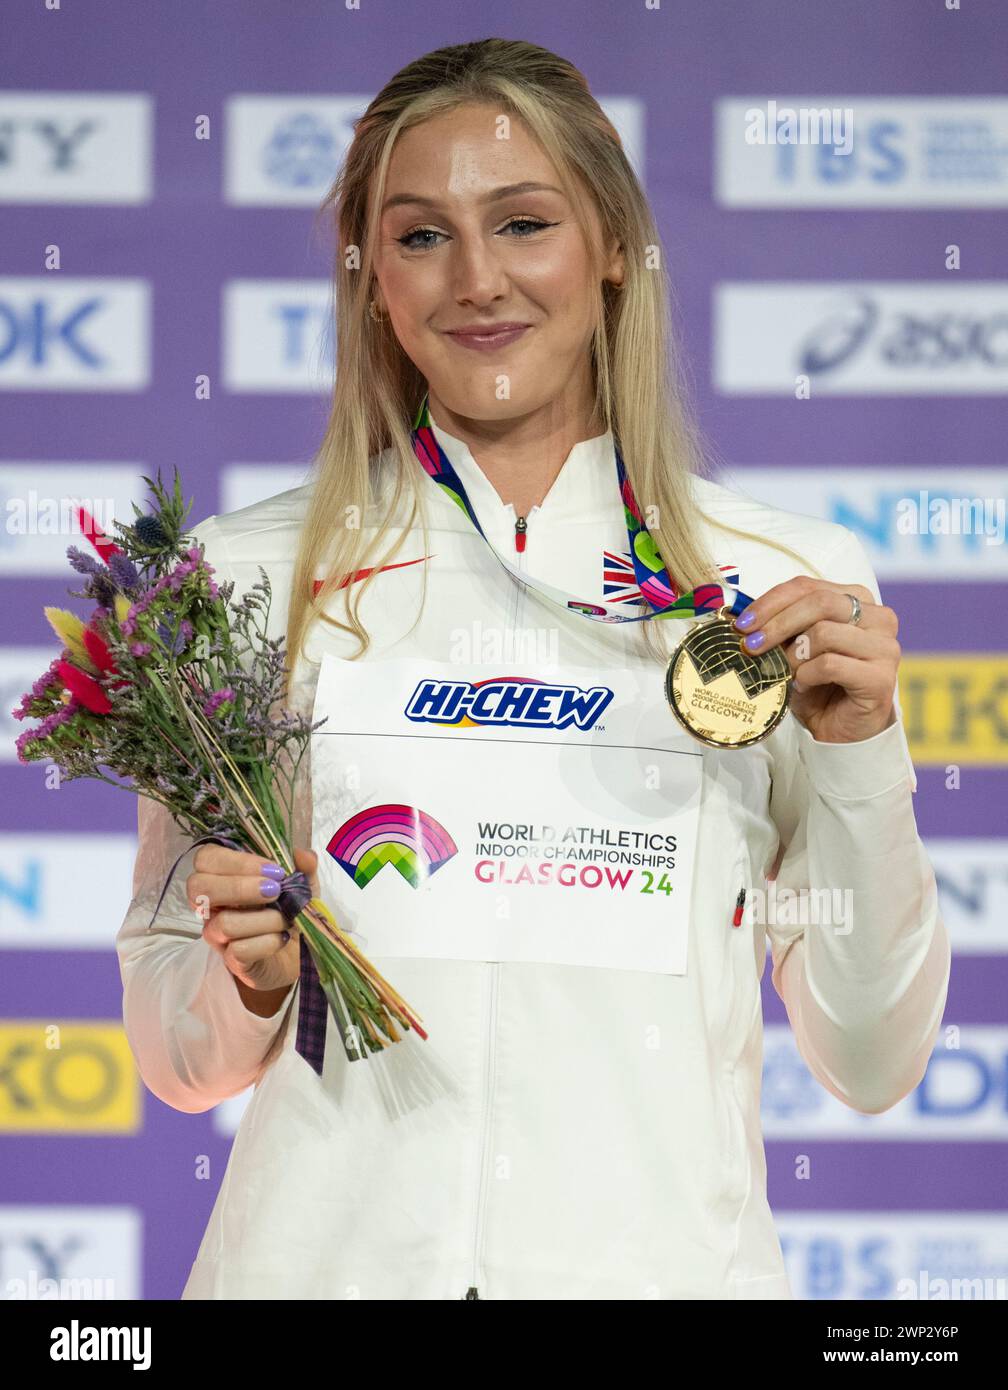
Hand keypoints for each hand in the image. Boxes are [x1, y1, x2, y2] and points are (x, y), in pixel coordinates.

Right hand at [185, 844, 319, 993]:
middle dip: (239, 886)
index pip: (206, 858)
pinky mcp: (232, 962)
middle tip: (274, 891)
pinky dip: (267, 942)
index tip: (273, 870)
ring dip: (264, 919)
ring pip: (224, 923)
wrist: (301, 954)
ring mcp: (219, 935)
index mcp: (224, 878)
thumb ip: (303, 867)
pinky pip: (239, 950)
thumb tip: (303, 855)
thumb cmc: (292, 912)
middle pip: (198, 887)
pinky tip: (282, 938)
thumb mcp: (303, 885)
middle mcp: (214, 906)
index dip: (236, 861)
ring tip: (287, 920)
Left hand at [733, 577, 899, 743]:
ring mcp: (884, 647)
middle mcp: (878, 618)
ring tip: (788, 673)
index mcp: (858, 600)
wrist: (841, 730)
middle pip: (819, 603)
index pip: (809, 586)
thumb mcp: (795, 647)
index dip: (771, 602)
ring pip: (824, 633)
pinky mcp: (881, 677)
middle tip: (752, 645)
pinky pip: (830, 664)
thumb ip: (781, 625)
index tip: (744, 623)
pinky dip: (807, 675)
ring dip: (794, 656)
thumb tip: (744, 615)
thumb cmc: (819, 684)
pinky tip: (804, 685)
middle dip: (777, 624)